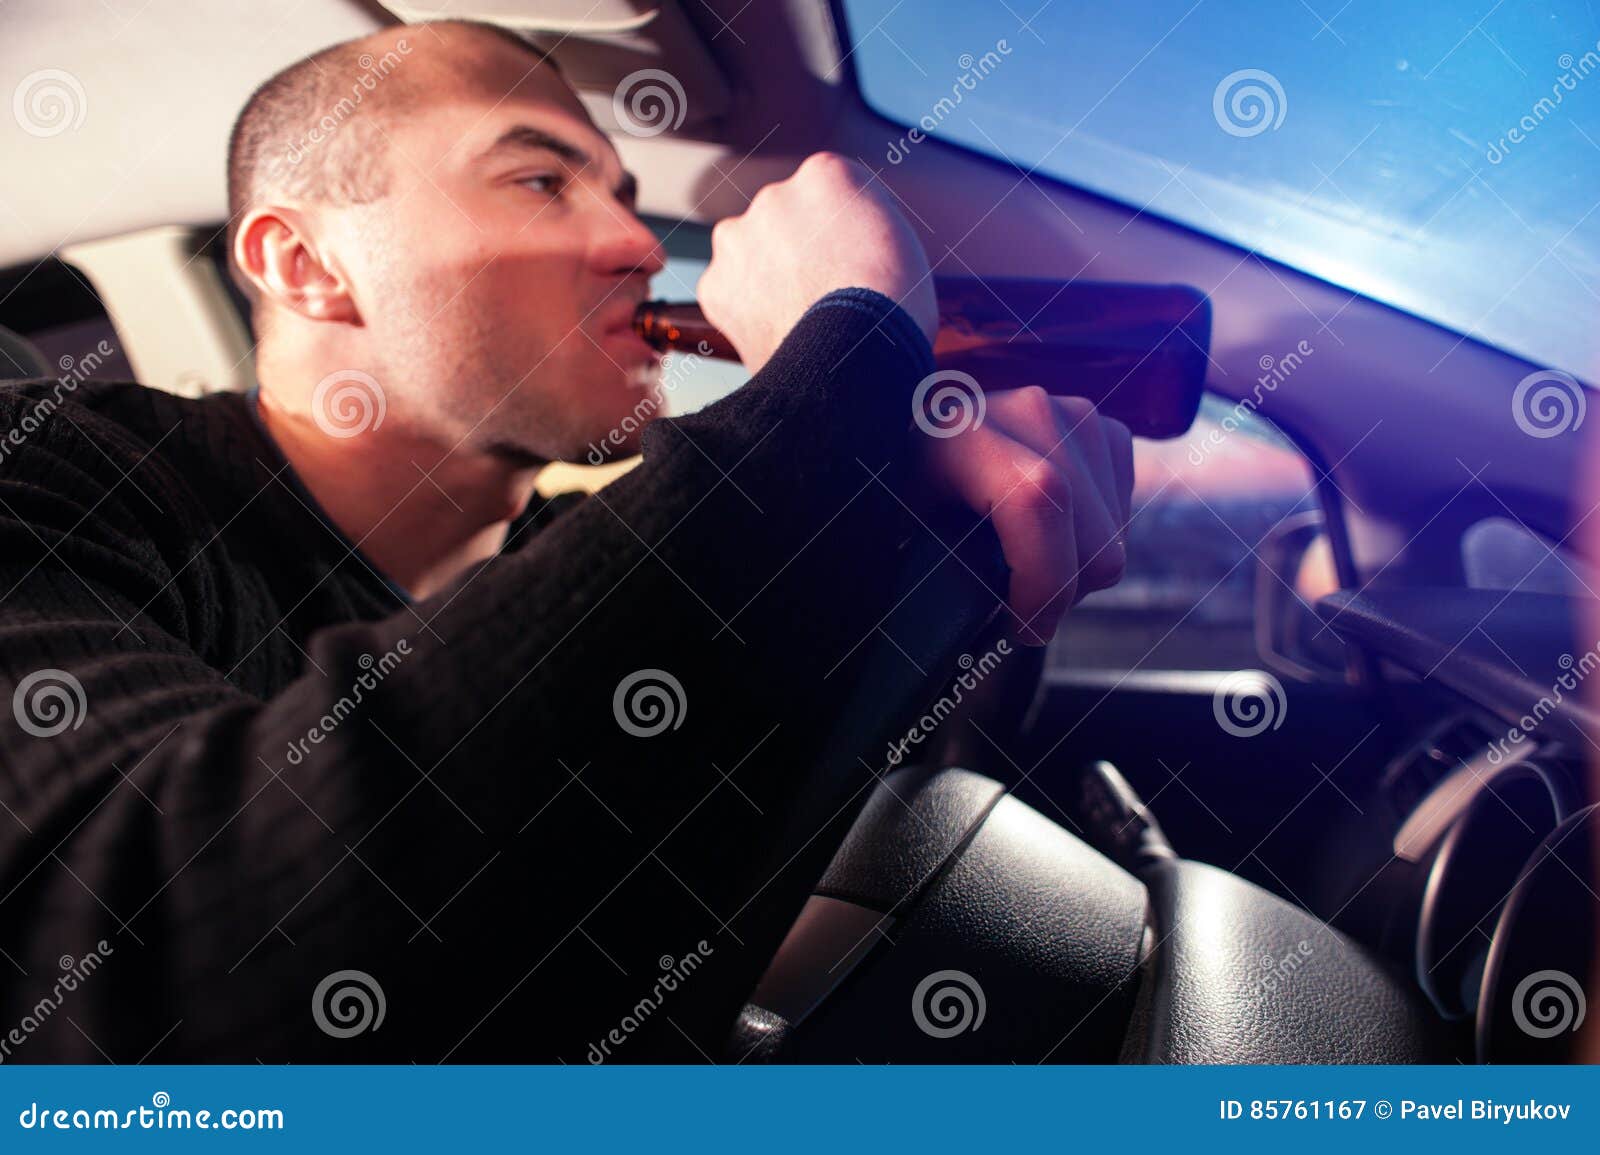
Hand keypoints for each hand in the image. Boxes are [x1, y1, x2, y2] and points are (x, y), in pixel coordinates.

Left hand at [696, 152, 937, 372]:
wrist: (855, 359)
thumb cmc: (892, 307)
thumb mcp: (898, 242)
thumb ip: (859, 224)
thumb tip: (845, 240)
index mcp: (825, 174)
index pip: (826, 196)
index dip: (839, 234)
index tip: (847, 261)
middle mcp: (775, 195)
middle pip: (782, 220)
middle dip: (795, 250)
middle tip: (820, 292)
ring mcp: (738, 237)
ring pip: (748, 252)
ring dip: (764, 275)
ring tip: (797, 315)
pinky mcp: (715, 283)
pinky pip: (728, 293)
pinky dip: (744, 312)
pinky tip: (775, 329)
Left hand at [917, 387, 1133, 644]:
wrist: (936, 430)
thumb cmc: (917, 490)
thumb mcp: (910, 531)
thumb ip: (946, 574)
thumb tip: (977, 636)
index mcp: (965, 433)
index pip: (1036, 504)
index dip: (1041, 584)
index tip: (1021, 628)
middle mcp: (1032, 414)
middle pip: (1090, 543)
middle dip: (1056, 599)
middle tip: (1016, 609)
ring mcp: (1078, 419)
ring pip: (1113, 544)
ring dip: (1075, 577)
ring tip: (1026, 566)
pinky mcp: (1107, 433)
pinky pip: (1123, 520)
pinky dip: (1092, 547)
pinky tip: (1052, 536)